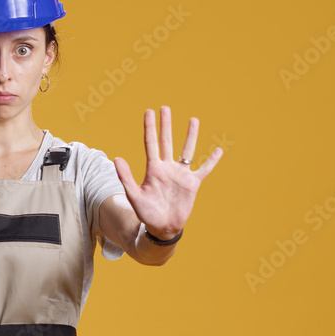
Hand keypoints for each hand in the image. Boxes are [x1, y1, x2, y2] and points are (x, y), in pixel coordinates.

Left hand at [113, 106, 222, 239]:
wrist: (162, 228)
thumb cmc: (146, 213)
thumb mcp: (134, 196)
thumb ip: (126, 177)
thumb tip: (116, 158)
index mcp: (153, 169)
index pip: (151, 143)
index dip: (150, 127)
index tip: (149, 111)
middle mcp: (167, 168)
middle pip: (167, 141)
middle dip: (166, 125)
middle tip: (165, 108)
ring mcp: (180, 175)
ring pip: (187, 151)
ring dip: (190, 136)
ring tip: (193, 120)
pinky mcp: (192, 184)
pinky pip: (204, 170)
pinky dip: (211, 161)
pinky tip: (218, 150)